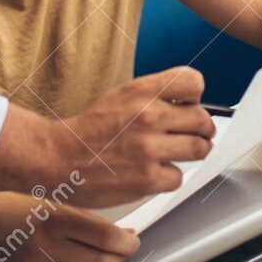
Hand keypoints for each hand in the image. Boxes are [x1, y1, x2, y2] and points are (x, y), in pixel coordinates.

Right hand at [0, 199, 139, 261]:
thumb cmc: (14, 208)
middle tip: (124, 248)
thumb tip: (123, 233)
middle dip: (119, 256)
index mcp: (54, 217)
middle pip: (100, 261)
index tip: (132, 240)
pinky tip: (69, 258)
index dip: (127, 242)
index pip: (106, 237)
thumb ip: (87, 220)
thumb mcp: (52, 203)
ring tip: (99, 252)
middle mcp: (46, 245)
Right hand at [52, 68, 215, 207]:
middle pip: (203, 120)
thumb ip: (154, 95)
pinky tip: (152, 172)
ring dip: (192, 153)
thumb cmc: (90, 130)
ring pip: (199, 149)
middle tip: (190, 135)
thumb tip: (190, 103)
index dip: (194, 96)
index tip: (188, 106)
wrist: (58, 158)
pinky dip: (168, 177)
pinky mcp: (147, 178)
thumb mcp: (121, 96)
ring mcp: (149, 149)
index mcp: (142, 91)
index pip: (193, 82)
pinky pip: (178, 177)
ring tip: (175, 153)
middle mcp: (148, 116)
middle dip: (200, 129)